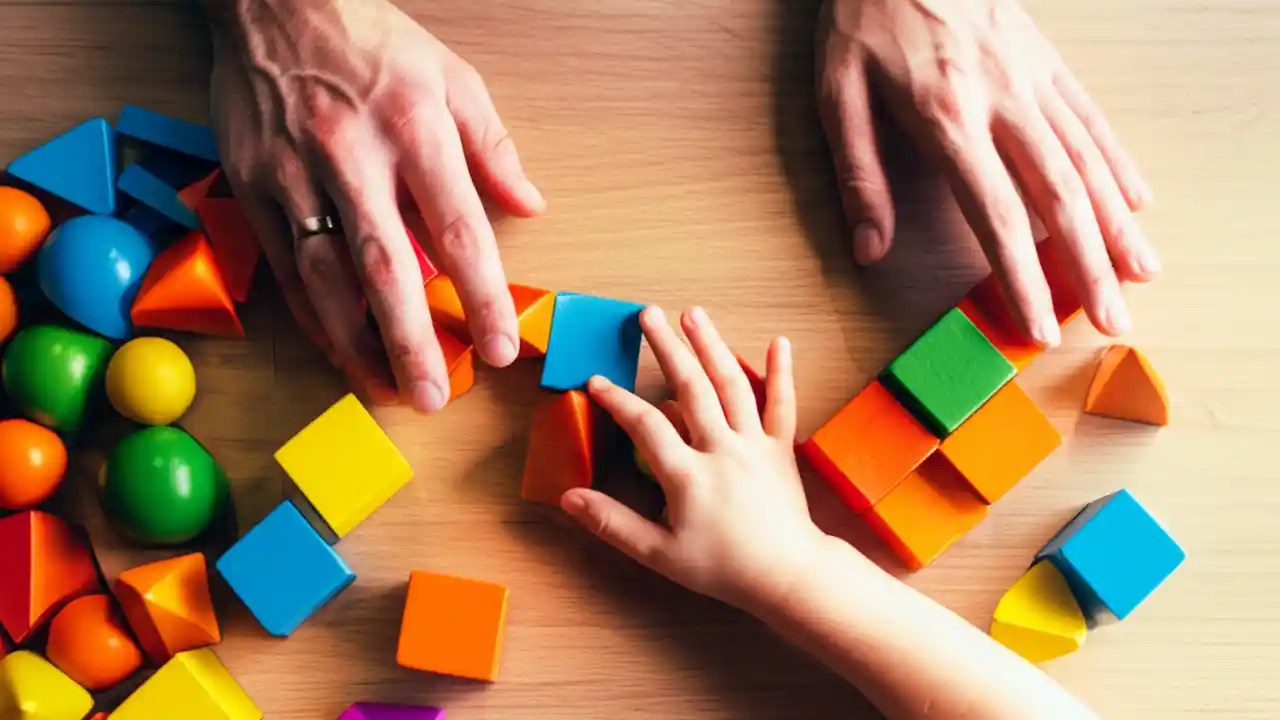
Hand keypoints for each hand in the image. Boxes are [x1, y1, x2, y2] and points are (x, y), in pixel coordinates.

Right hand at [204, 0, 544, 410]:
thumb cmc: (374, 41)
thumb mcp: (452, 77)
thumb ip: (493, 147)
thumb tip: (531, 206)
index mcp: (415, 129)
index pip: (456, 229)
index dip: (480, 295)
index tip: (498, 347)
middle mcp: (353, 157)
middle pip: (386, 269)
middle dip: (413, 342)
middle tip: (436, 398)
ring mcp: (295, 174)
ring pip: (325, 279)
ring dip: (357, 345)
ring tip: (388, 391)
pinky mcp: (253, 184)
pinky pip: (284, 266)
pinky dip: (312, 317)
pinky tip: (339, 352)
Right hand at [561, 307, 826, 614]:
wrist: (786, 576)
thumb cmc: (722, 568)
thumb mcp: (658, 553)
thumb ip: (613, 523)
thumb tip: (569, 499)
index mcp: (688, 475)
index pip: (645, 425)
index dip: (618, 400)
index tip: (596, 380)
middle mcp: (721, 449)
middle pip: (691, 388)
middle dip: (666, 348)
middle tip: (647, 314)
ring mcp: (754, 445)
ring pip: (732, 385)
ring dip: (711, 346)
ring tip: (693, 314)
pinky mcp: (780, 449)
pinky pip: (782, 405)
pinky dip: (781, 373)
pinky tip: (779, 342)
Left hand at [817, 0, 1159, 343]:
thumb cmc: (863, 17)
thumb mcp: (837, 94)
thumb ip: (859, 176)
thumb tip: (870, 249)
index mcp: (947, 119)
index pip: (998, 215)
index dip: (1023, 278)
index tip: (1039, 327)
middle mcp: (1002, 102)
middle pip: (1059, 199)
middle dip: (1089, 267)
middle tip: (1115, 321)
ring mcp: (1031, 77)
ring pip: (1086, 160)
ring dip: (1117, 224)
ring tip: (1141, 273)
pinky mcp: (1044, 58)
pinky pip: (1089, 116)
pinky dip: (1117, 161)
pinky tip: (1136, 199)